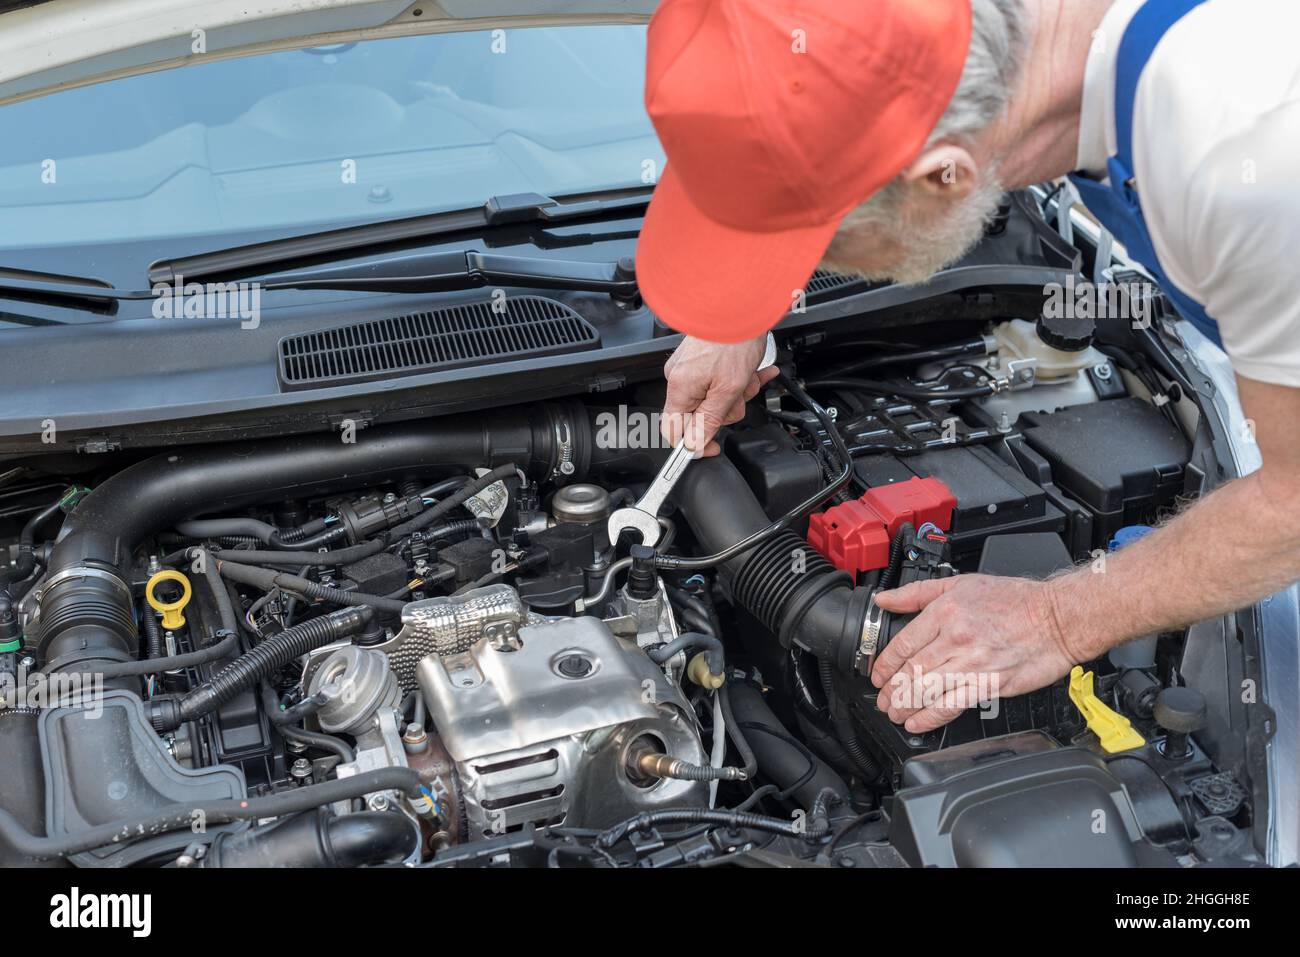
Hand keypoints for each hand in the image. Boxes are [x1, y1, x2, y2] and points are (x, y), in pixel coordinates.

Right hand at [661, 335, 778, 456]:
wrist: (741, 305)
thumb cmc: (733, 340)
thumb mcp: (727, 390)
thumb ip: (709, 420)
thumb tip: (693, 445)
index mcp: (680, 388)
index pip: (674, 430)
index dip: (694, 443)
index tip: (713, 447)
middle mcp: (680, 378)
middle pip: (700, 413)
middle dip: (727, 409)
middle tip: (741, 397)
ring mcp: (691, 367)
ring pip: (715, 396)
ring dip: (738, 392)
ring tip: (750, 378)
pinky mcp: (703, 359)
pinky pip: (720, 379)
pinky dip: (739, 379)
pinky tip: (755, 372)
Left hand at [868, 575, 1081, 732]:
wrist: (1059, 619)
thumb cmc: (1016, 601)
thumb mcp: (962, 584)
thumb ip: (918, 593)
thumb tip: (885, 599)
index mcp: (946, 613)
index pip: (903, 643)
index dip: (885, 664)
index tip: (878, 674)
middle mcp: (956, 639)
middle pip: (911, 670)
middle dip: (890, 689)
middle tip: (882, 698)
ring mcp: (972, 664)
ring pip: (925, 690)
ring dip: (904, 706)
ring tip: (894, 712)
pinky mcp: (989, 685)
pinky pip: (951, 705)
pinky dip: (929, 718)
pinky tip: (916, 723)